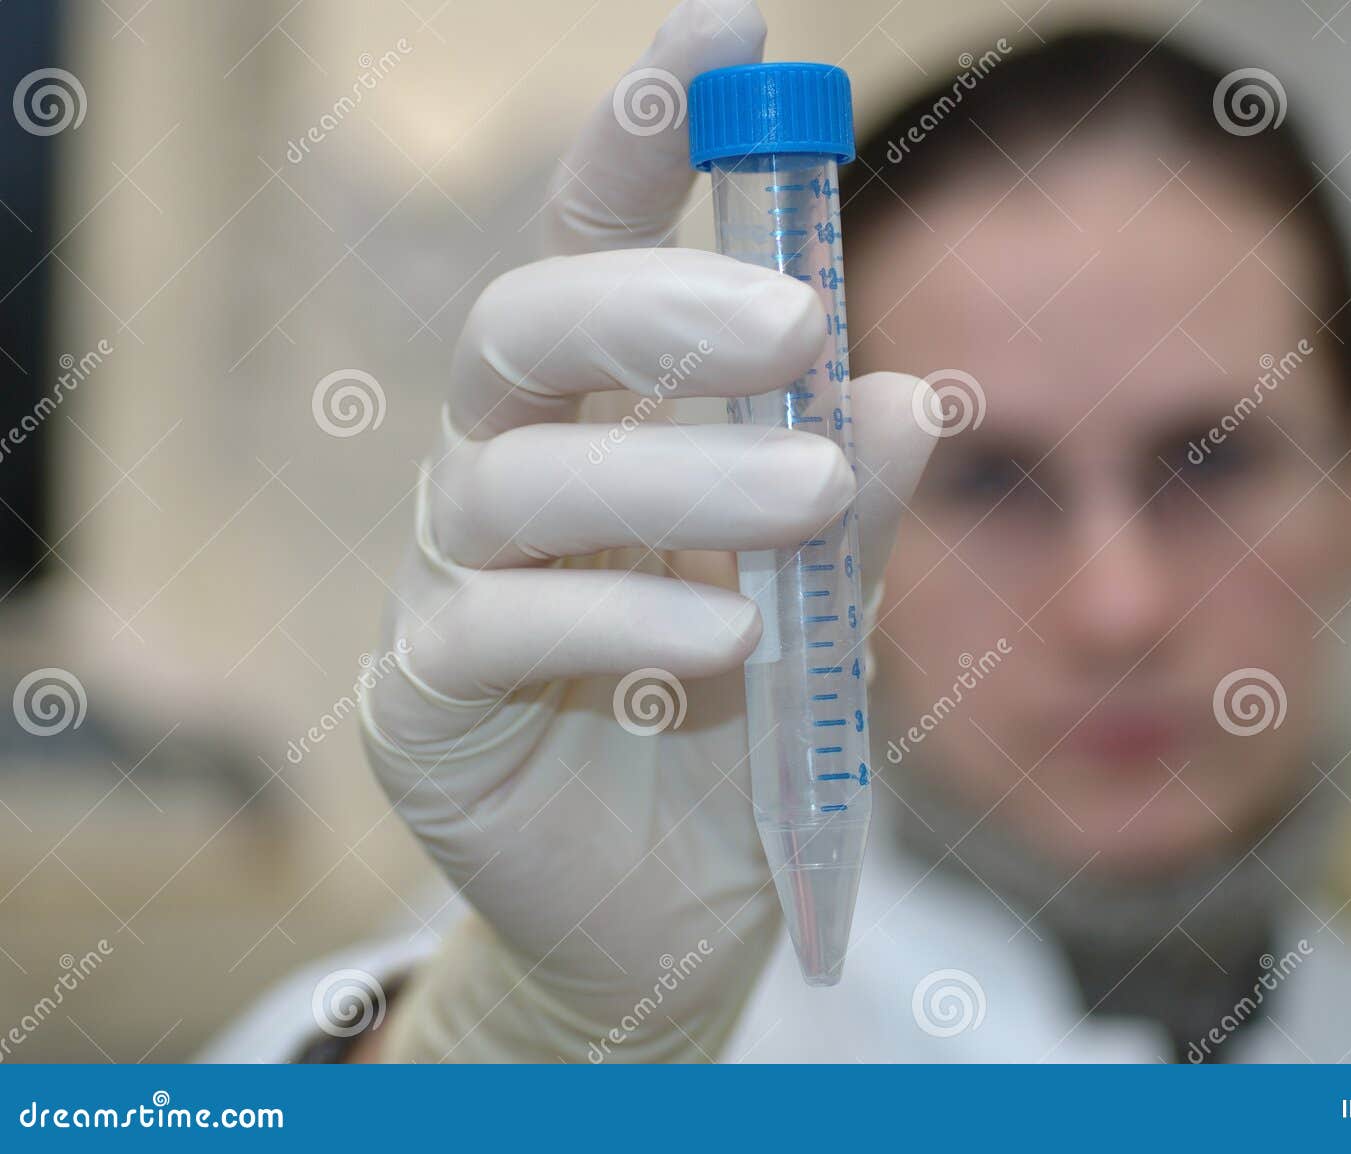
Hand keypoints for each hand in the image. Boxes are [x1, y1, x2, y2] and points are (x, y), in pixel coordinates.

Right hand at [360, 0, 934, 1061]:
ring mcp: (449, 579)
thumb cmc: (743, 729)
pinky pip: (497, 628)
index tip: (724, 26)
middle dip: (654, 302)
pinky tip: (718, 645)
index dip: (645, 133)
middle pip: (525, 329)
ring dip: (674, 476)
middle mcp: (505, 470)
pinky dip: (619, 622)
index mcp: (601, 420)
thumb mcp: (827, 596)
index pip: (596, 245)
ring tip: (804, 508)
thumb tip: (906, 392)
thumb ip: (855, 499)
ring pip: (518, 479)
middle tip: (794, 319)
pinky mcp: (422, 695)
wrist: (672, 908)